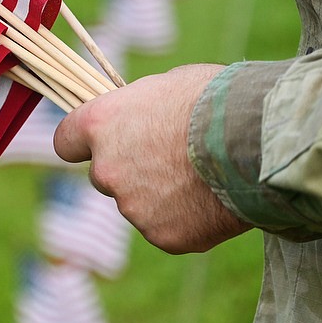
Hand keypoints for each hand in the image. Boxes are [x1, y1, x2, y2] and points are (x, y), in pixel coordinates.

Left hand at [53, 64, 252, 253]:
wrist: (256, 140)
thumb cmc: (215, 99)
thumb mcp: (166, 86)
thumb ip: (139, 110)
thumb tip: (141, 118)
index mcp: (100, 124)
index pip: (65, 141)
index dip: (81, 143)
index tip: (95, 143)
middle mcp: (106, 169)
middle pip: (105, 175)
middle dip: (129, 170)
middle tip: (170, 159)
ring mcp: (132, 206)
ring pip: (138, 203)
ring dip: (160, 195)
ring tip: (201, 176)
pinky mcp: (162, 236)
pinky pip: (167, 228)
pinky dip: (185, 219)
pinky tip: (212, 199)